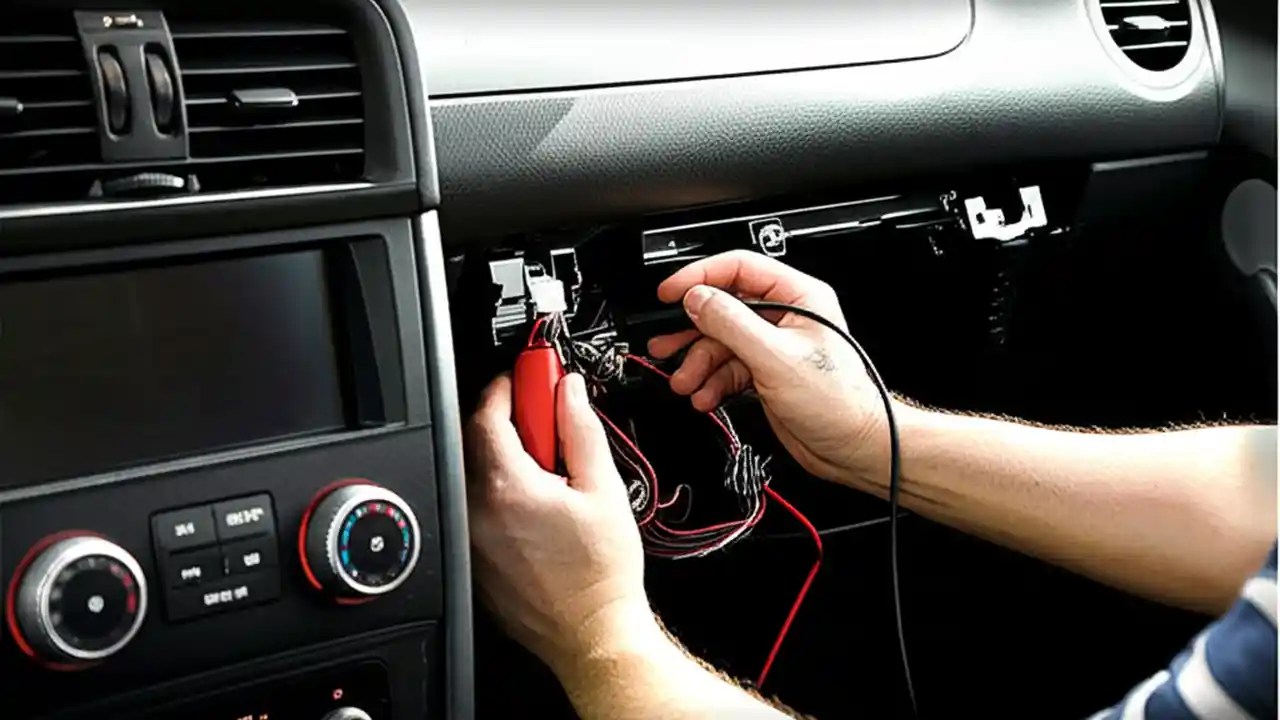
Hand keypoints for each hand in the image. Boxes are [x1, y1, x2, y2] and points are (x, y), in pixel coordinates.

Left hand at [466, 372, 657, 674]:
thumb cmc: (601, 575)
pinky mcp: (472, 559)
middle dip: (508, 419)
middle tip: (546, 422)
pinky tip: (535, 508)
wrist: (593, 635)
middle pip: (476, 438)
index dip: (511, 386)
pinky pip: (474, 508)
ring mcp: (470, 537)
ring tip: (548, 474)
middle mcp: (477, 510)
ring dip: (503, 457)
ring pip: (474, 473)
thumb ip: (581, 430)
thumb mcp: (604, 488)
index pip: (489, 411)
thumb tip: (569, 390)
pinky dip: (497, 493)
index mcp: (507, 486)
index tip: (531, 377)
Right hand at [649, 250, 889, 486]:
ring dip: (699, 363)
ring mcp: (773, 345)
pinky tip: (704, 395)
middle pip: (723, 307)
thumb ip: (731, 324)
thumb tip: (697, 300)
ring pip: (721, 342)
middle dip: (692, 329)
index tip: (670, 292)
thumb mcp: (776, 357)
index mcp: (798, 296)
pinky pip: (727, 368)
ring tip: (686, 382)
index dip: (700, 276)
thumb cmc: (839, 402)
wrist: (853, 447)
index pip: (739, 268)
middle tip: (665, 343)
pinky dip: (712, 382)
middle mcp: (785, 316)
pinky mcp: (766, 373)